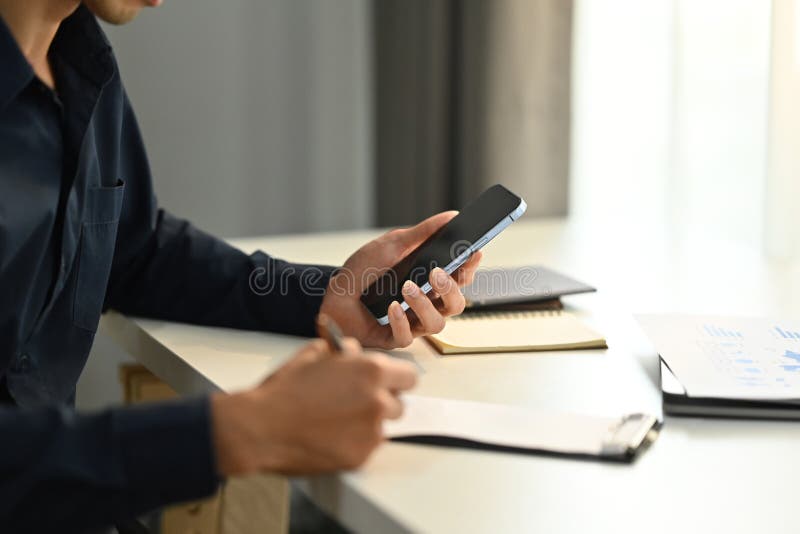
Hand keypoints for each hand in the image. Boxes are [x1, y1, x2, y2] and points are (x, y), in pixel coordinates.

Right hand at [211, 337, 416, 475]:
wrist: (260, 427)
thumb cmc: (284, 389)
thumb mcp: (314, 354)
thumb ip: (343, 352)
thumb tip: (354, 352)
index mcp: (371, 371)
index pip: (409, 377)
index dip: (395, 380)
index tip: (386, 384)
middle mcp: (378, 401)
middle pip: (399, 405)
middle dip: (381, 403)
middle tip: (355, 403)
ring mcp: (371, 432)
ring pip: (383, 428)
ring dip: (368, 424)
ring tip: (337, 421)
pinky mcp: (360, 457)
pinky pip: (366, 447)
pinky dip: (353, 443)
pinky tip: (329, 436)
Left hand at [319, 211, 481, 348]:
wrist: (331, 292)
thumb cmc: (362, 271)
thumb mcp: (391, 246)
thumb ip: (422, 233)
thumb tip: (452, 216)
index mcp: (429, 281)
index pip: (460, 277)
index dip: (470, 267)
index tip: (473, 253)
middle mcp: (426, 304)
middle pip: (456, 304)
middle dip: (451, 289)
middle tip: (436, 273)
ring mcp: (412, 323)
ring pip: (437, 324)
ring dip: (424, 305)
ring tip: (407, 288)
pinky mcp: (394, 338)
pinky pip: (407, 337)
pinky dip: (401, 320)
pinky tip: (391, 307)